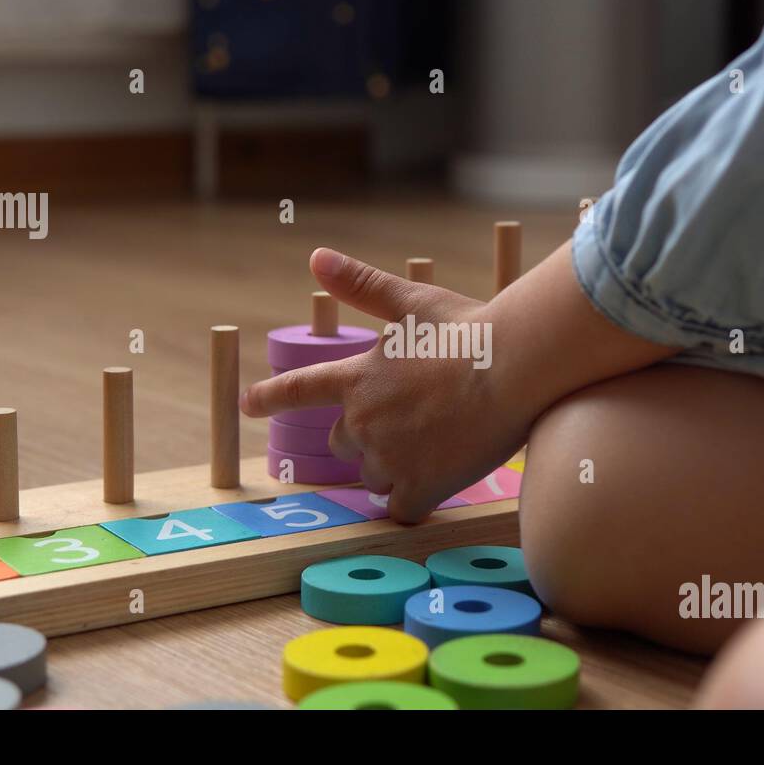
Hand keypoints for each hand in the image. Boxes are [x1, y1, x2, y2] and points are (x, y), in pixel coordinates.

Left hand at [241, 248, 530, 522]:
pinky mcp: (420, 486)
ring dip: (395, 466)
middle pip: (343, 442)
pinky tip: (437, 482)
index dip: (270, 397)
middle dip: (368, 435)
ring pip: (374, 476)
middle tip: (413, 418)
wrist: (515, 366)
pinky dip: (414, 499)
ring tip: (437, 442)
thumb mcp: (412, 301)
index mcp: (356, 378)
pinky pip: (401, 508)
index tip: (248, 404)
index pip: (299, 389)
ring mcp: (389, 457)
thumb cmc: (469, 330)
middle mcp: (363, 421)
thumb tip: (316, 256)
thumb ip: (361, 285)